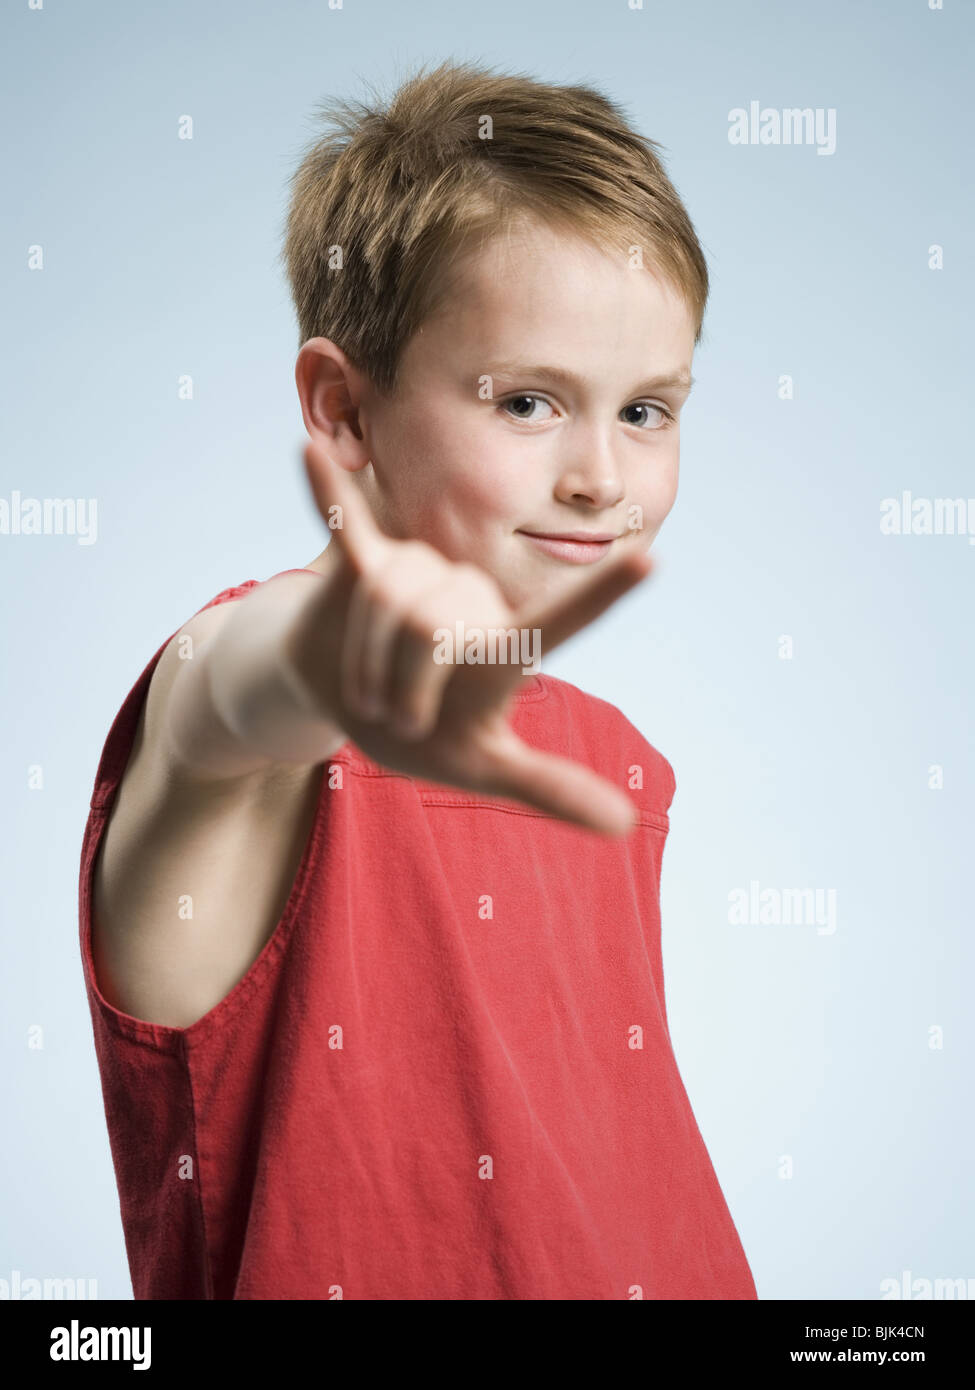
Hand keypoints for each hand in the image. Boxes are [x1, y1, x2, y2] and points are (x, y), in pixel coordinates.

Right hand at [290, 440, 654, 834]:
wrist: (349, 700)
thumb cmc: (425, 735)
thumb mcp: (484, 769)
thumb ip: (549, 788)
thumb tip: (626, 826)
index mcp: (506, 646)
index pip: (562, 623)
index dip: (602, 598)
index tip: (651, 562)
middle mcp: (472, 597)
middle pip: (427, 629)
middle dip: (398, 686)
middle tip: (397, 715)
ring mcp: (420, 574)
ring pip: (384, 603)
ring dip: (364, 662)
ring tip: (366, 686)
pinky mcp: (364, 561)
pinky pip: (347, 524)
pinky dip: (328, 495)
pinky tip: (311, 449)